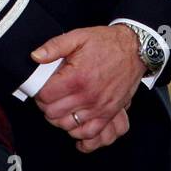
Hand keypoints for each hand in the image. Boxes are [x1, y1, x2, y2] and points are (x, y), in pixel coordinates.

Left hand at [32, 26, 145, 150]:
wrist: (135, 49)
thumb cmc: (107, 43)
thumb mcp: (78, 37)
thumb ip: (54, 46)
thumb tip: (35, 57)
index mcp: (76, 77)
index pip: (45, 96)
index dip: (38, 91)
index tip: (41, 87)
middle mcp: (87, 96)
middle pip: (53, 113)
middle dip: (46, 105)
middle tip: (50, 96)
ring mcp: (98, 107)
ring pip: (67, 125)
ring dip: (59, 118)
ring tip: (60, 106)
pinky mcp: (109, 113)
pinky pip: (89, 133)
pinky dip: (78, 132)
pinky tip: (73, 122)